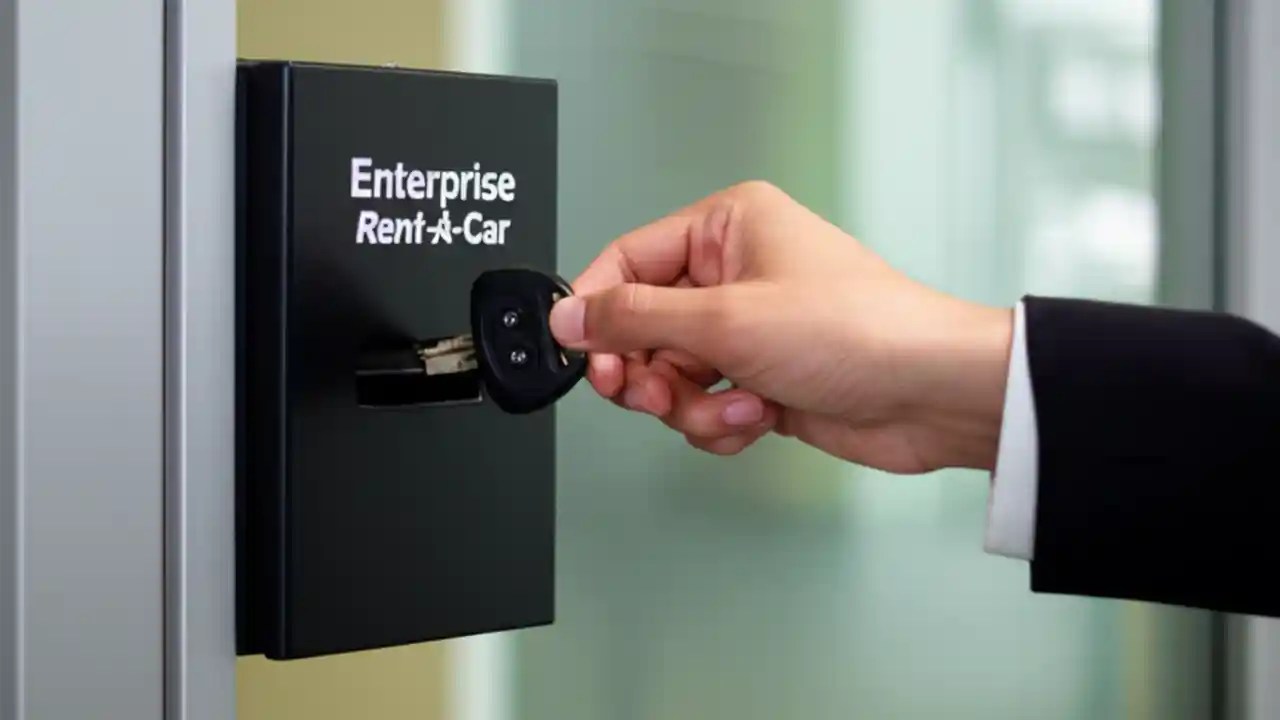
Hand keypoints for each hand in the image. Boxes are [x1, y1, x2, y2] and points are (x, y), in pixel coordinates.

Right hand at [549, 181, 1012, 472]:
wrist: (931, 395)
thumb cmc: (858, 331)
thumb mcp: (726, 319)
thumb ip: (633, 318)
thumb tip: (571, 314)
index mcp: (727, 227)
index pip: (627, 260)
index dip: (597, 310)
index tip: (578, 352)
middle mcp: (735, 273)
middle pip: (641, 326)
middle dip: (646, 370)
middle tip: (651, 391)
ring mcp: (749, 329)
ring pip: (671, 374)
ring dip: (690, 403)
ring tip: (733, 405)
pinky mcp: (763, 378)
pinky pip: (705, 404)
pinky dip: (721, 421)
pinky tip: (758, 417)